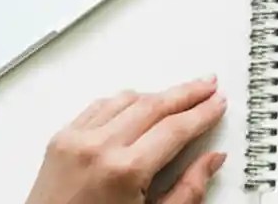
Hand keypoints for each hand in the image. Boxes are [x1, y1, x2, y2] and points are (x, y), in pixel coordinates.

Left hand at [26, 76, 227, 203]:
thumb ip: (187, 191)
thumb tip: (211, 161)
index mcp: (124, 171)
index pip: (175, 129)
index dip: (202, 113)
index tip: (217, 103)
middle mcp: (98, 148)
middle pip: (153, 105)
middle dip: (186, 93)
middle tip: (207, 86)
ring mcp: (75, 140)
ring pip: (126, 99)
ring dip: (156, 94)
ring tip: (178, 94)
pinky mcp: (60, 139)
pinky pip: (98, 106)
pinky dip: (123, 101)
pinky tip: (137, 102)